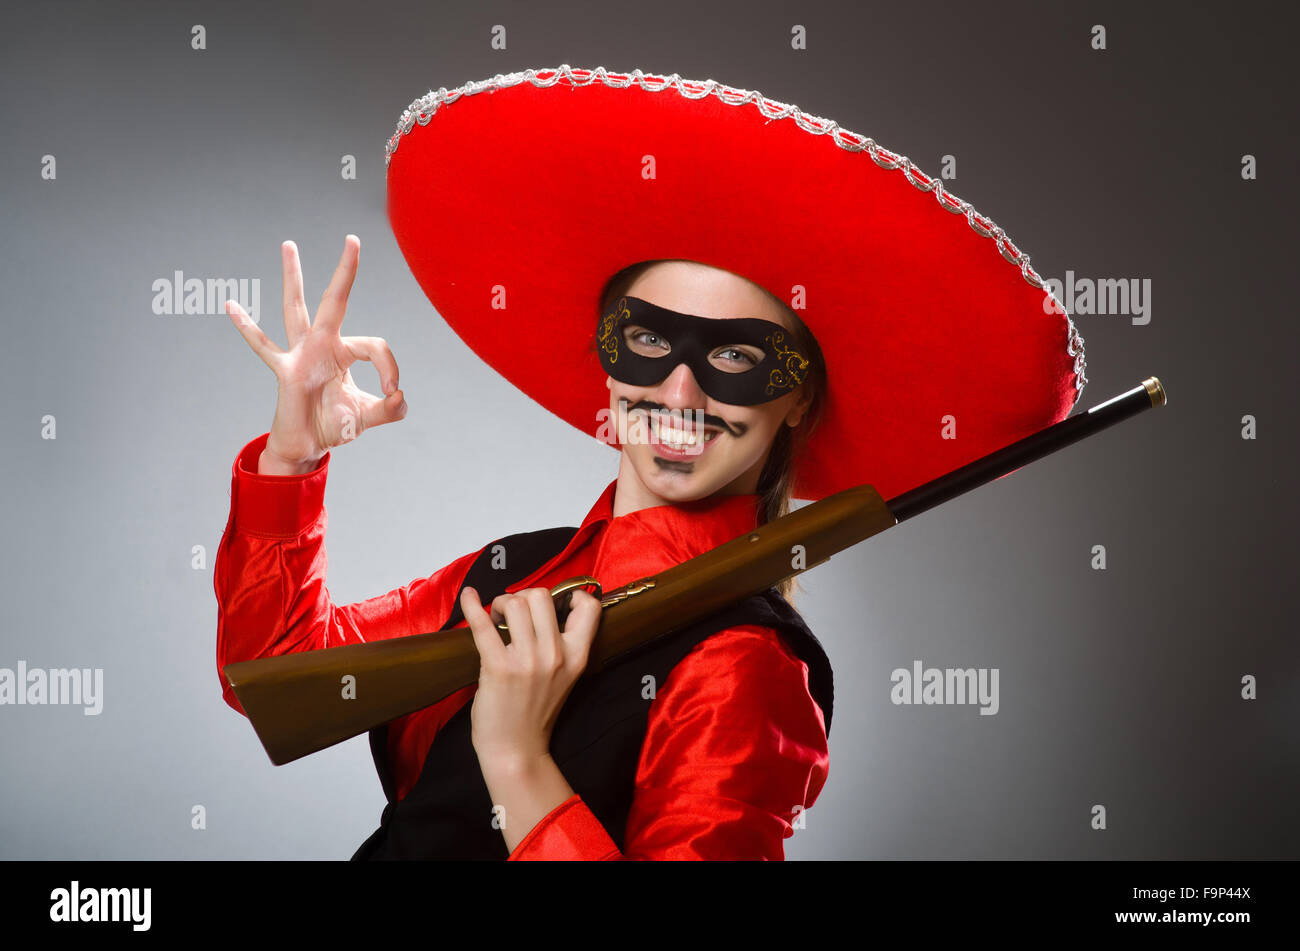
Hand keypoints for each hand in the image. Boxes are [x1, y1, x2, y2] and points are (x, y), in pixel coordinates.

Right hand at [226, 235, 406, 472]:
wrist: (308, 446)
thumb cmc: (335, 425)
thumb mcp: (370, 416)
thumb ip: (391, 409)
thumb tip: (400, 397)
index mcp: (345, 353)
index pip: (375, 346)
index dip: (389, 367)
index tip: (393, 391)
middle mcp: (323, 346)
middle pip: (335, 301)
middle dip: (345, 271)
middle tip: (352, 239)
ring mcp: (302, 354)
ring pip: (296, 310)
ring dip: (294, 278)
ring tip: (290, 245)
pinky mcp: (285, 371)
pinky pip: (264, 347)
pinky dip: (247, 328)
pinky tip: (232, 305)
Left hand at [461, 585, 601, 769]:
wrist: (516, 750)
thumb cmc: (535, 712)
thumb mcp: (564, 677)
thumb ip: (560, 645)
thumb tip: (537, 606)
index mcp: (577, 656)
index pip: (590, 608)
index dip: (572, 594)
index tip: (554, 600)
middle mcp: (556, 655)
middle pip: (541, 596)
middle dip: (522, 597)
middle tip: (511, 614)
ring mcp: (528, 661)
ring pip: (515, 603)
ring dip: (500, 604)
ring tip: (494, 620)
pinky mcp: (498, 667)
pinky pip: (483, 625)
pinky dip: (472, 605)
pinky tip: (469, 597)